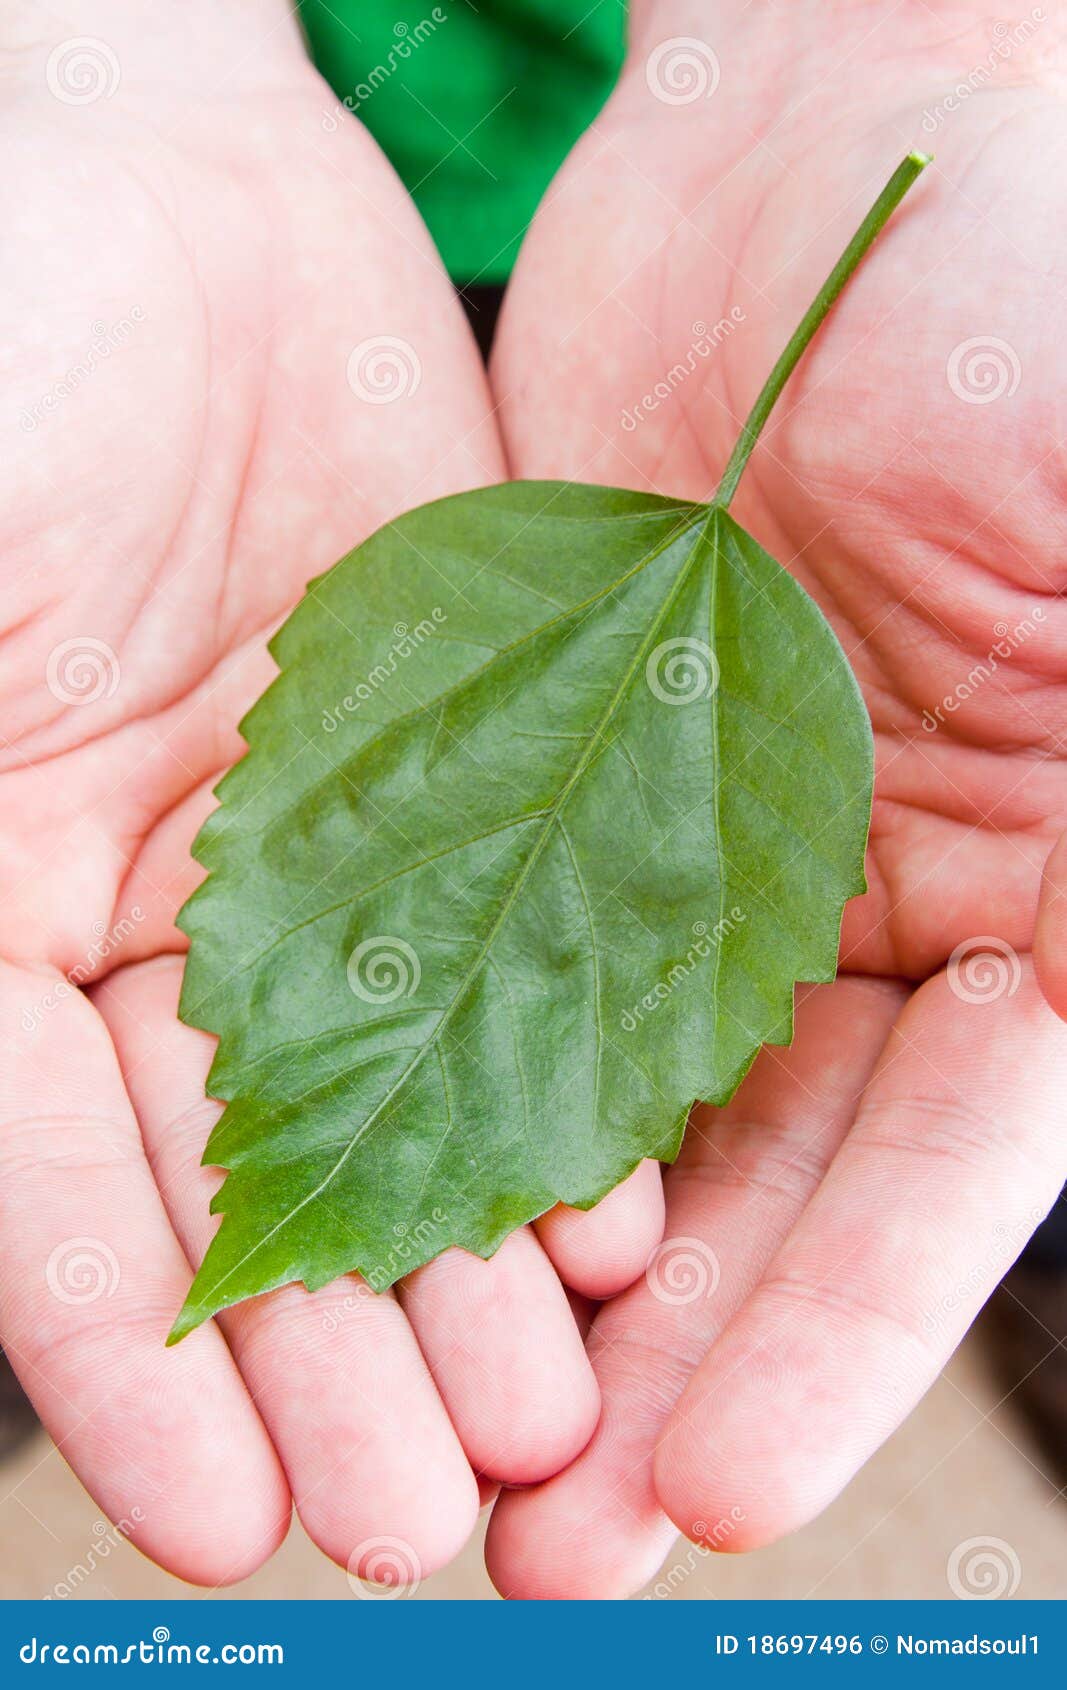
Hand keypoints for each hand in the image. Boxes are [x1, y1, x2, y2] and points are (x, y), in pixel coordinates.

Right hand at [0, 1, 662, 1586]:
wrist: (143, 179)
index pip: (43, 1195)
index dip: (126, 1362)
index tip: (220, 1525)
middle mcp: (131, 917)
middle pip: (232, 1188)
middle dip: (325, 1361)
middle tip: (424, 1511)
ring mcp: (299, 854)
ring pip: (384, 1106)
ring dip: (456, 1276)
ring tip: (540, 1423)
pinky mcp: (437, 771)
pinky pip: (505, 957)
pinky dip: (554, 1092)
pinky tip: (612, 1219)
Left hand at [485, 0, 1066, 1596]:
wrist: (854, 134)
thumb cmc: (1051, 307)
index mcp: (1060, 889)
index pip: (965, 1165)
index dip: (856, 1327)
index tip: (739, 1485)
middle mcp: (904, 900)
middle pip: (792, 1187)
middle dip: (685, 1366)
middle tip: (571, 1551)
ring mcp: (737, 846)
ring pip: (649, 1112)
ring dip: (562, 1287)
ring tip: (468, 1462)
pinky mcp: (594, 770)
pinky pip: (530, 958)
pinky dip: (478, 1093)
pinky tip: (409, 1220)